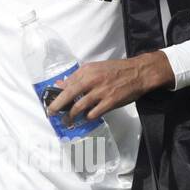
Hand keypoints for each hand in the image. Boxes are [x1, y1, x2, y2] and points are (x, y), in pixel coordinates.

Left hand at [48, 51, 173, 123]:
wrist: (138, 72)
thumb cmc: (117, 71)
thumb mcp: (96, 68)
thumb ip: (78, 77)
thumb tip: (61, 84)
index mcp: (87, 70)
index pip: (66, 83)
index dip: (57, 94)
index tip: (50, 101)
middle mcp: (91, 80)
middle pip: (68, 95)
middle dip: (57, 106)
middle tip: (51, 113)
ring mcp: (101, 92)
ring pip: (79, 107)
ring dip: (70, 116)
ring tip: (67, 121)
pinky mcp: (110, 102)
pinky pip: (93, 113)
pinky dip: (88, 117)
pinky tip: (87, 118)